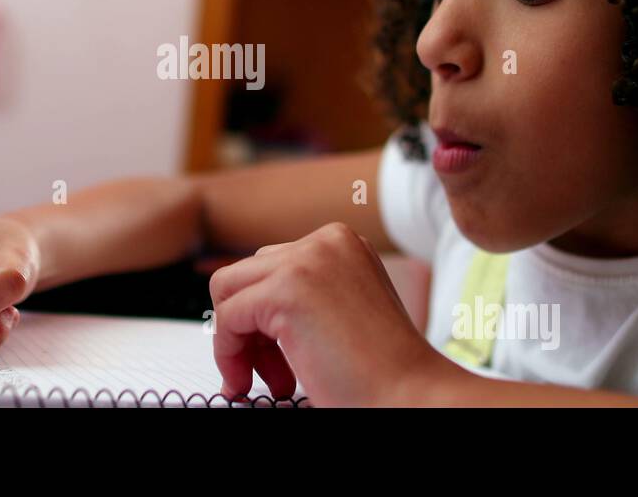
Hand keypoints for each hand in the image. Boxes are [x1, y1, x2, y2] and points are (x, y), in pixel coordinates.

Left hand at [209, 222, 461, 405]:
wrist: (411, 396)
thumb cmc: (384, 370)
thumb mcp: (342, 310)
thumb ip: (305, 295)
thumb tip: (247, 306)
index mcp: (341, 242)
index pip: (270, 266)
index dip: (263, 318)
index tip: (272, 358)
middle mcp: (325, 241)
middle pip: (247, 274)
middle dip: (250, 330)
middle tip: (271, 374)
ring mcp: (306, 260)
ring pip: (228, 290)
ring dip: (237, 342)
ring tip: (269, 381)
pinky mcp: (286, 289)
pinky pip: (226, 317)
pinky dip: (228, 354)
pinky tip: (248, 381)